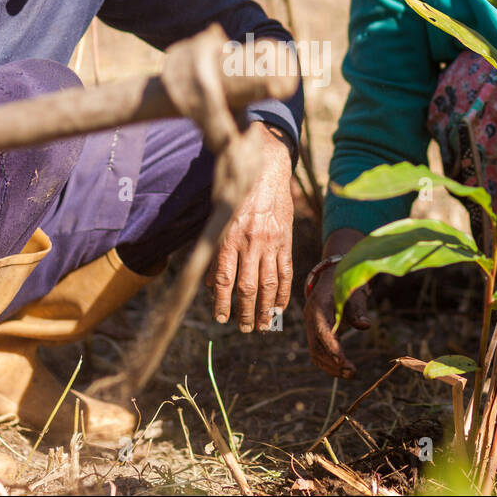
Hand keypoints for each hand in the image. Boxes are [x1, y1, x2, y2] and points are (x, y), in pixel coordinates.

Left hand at [206, 125, 294, 331]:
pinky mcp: (286, 239)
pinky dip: (285, 292)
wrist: (266, 168)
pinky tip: (282, 306)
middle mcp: (250, 242)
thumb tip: (210, 282)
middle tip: (245, 329)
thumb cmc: (237, 191)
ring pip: (269, 284)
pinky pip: (286, 272)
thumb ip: (214, 248)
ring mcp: (270, 242)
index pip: (224, 279)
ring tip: (264, 326)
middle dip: (246, 313)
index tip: (220, 318)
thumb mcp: (219, 217)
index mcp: (229, 237)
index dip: (221, 303)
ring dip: (266, 309)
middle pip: (247, 287)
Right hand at [304, 263, 369, 378]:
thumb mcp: (353, 291)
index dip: (331, 348)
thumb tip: (365, 325)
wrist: (331, 274)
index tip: (343, 361)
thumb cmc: (345, 282)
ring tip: (349, 374)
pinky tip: (342, 369)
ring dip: (330, 366)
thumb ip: (357, 308)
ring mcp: (311, 325)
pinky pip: (318, 351)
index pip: (321, 331)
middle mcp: (310, 317)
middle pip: (316, 346)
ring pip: (315, 352)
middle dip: (332, 362)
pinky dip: (328, 362)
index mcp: (318, 306)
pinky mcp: (315, 331)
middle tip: (352, 372)